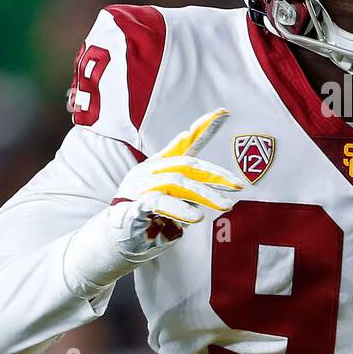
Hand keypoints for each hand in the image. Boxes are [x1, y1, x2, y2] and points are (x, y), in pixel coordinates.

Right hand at [64, 108, 244, 292]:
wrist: (114, 241)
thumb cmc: (146, 219)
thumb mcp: (172, 199)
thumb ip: (190, 187)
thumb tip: (221, 181)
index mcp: (160, 167)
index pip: (184, 144)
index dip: (203, 127)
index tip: (224, 112)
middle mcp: (150, 171)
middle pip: (188, 164)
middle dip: (216, 174)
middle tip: (239, 186)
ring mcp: (141, 187)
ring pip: (178, 182)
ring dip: (205, 194)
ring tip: (226, 206)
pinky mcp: (135, 205)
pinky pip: (159, 203)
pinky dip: (179, 209)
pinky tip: (196, 218)